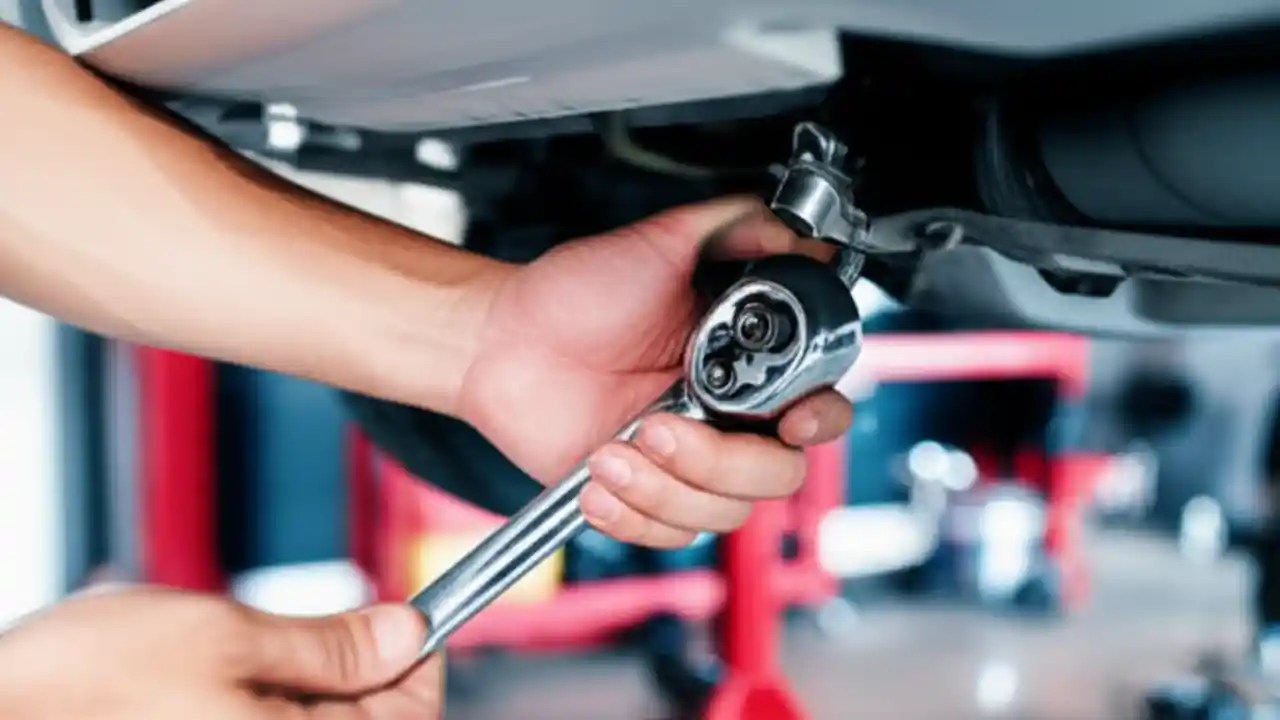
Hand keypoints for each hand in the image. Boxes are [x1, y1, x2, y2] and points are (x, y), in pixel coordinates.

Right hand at [0, 586, 441, 718]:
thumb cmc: (89, 685)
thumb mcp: (226, 638)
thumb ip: (331, 643)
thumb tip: (408, 631)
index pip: (411, 712)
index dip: (415, 655)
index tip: (402, 615)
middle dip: (357, 668)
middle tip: (315, 626)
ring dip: (305, 685)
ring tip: (245, 657)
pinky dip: (267, 703)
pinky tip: (220, 683)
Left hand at [459, 197, 853, 546]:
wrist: (500, 341)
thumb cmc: (573, 294)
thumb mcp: (662, 243)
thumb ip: (739, 227)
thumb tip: (803, 237)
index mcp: (742, 366)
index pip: (818, 410)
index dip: (816, 421)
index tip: (789, 420)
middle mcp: (724, 420)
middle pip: (775, 476)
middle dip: (717, 462)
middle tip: (655, 426)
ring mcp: (684, 463)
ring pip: (721, 514)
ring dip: (664, 488)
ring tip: (611, 450)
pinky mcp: (640, 497)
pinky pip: (666, 537)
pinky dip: (632, 515)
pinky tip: (597, 478)